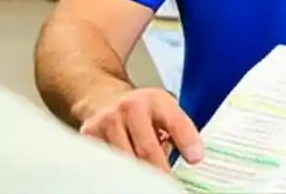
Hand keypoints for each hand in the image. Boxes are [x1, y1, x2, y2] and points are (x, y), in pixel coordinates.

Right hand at [78, 88, 203, 171]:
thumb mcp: (165, 111)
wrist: (104, 99)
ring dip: (139, 175)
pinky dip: (118, 173)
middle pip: (147, 148)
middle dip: (160, 171)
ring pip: (125, 159)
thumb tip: (192, 157)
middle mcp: (130, 108)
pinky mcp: (90, 135)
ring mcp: (108, 121)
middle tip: (169, 185)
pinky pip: (107, 161)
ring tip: (148, 183)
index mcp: (156, 101)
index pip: (174, 121)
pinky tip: (126, 176)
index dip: (187, 141)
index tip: (195, 158)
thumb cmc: (142, 111)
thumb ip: (179, 131)